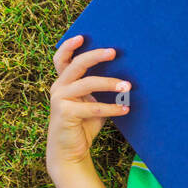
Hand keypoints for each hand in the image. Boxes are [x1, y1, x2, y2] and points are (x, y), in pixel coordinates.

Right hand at [47, 35, 130, 166]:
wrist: (71, 151)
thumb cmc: (84, 123)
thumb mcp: (93, 102)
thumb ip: (100, 89)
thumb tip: (126, 76)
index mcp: (64, 82)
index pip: (61, 59)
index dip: (69, 46)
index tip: (83, 36)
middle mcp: (58, 88)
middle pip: (76, 65)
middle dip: (95, 56)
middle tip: (114, 52)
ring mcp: (60, 100)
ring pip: (87, 84)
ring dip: (110, 83)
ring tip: (128, 86)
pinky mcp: (65, 114)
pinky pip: (93, 107)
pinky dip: (112, 107)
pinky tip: (125, 108)